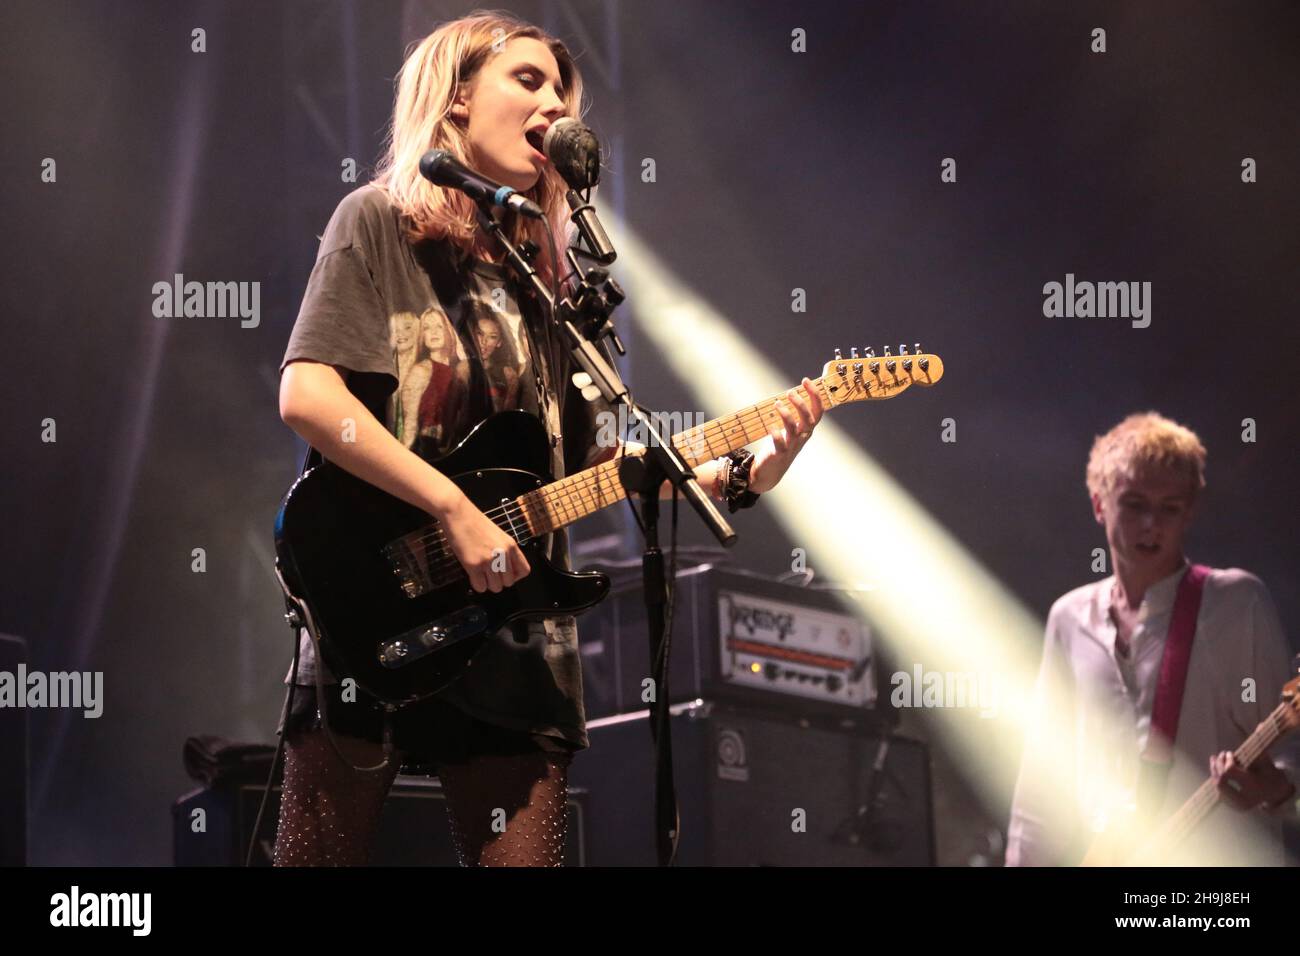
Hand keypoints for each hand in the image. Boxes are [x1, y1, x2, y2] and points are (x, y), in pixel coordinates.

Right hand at [440, 495, 530, 592]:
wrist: (458, 514)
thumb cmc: (475, 522)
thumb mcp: (498, 535)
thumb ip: (505, 551)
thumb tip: (506, 569)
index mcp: (511, 545)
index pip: (524, 570)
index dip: (515, 576)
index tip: (506, 574)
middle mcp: (503, 554)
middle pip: (508, 582)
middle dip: (499, 581)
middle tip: (489, 573)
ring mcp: (488, 560)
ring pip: (495, 587)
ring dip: (488, 583)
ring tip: (481, 574)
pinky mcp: (473, 565)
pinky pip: (480, 587)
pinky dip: (476, 584)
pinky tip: (473, 575)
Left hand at [749, 378, 823, 493]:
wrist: (770, 472)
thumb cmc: (780, 446)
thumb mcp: (790, 429)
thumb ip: (793, 414)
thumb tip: (791, 392)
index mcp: (807, 429)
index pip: (817, 411)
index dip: (814, 395)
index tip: (805, 380)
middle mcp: (802, 436)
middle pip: (809, 419)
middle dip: (801, 404)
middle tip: (790, 392)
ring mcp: (791, 445)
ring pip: (795, 429)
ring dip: (786, 415)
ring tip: (777, 404)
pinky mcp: (779, 453)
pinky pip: (780, 443)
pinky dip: (776, 434)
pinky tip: (770, 426)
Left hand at [1210, 751, 1295, 811]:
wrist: (1274, 793)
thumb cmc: (1269, 775)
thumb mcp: (1266, 762)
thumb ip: (1257, 748)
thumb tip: (1258, 727)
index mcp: (1253, 787)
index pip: (1230, 772)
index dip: (1227, 761)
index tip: (1229, 753)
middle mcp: (1244, 798)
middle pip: (1220, 781)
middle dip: (1218, 766)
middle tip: (1220, 755)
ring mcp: (1236, 804)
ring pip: (1217, 786)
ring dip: (1214, 770)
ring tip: (1214, 758)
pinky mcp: (1232, 805)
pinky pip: (1219, 791)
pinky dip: (1216, 778)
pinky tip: (1215, 767)